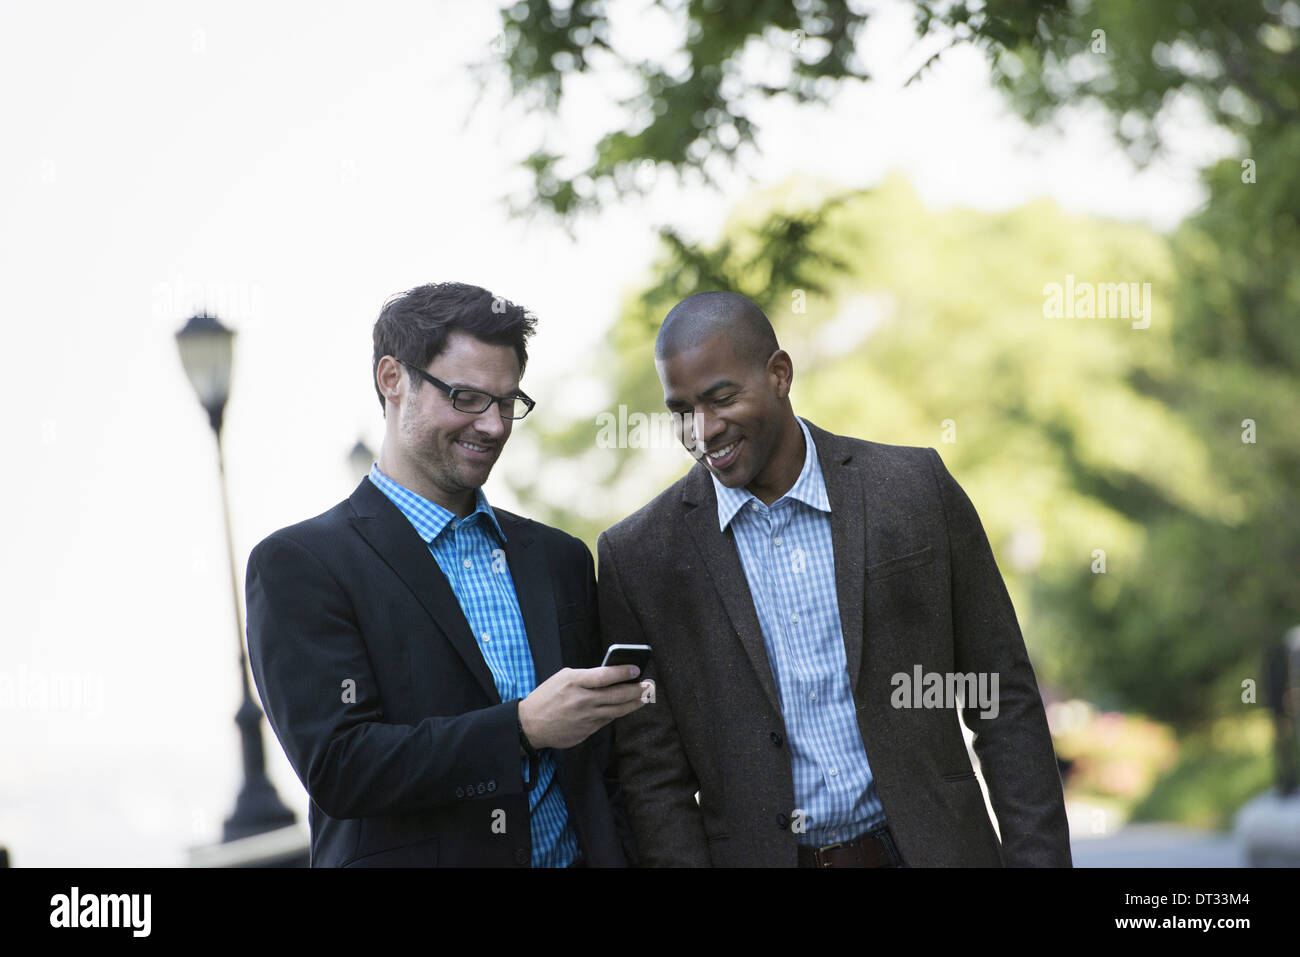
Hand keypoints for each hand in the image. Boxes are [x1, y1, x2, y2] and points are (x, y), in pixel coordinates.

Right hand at [518, 665, 648, 749]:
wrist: (531, 725)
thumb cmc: (547, 697)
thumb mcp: (562, 678)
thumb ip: (585, 676)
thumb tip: (608, 676)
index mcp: (575, 682)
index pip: (605, 675)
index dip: (624, 671)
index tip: (636, 669)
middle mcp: (583, 700)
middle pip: (617, 694)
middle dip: (636, 689)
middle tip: (647, 685)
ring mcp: (586, 717)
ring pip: (617, 710)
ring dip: (633, 703)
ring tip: (643, 697)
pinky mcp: (587, 731)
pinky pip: (607, 720)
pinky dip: (617, 713)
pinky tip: (624, 708)